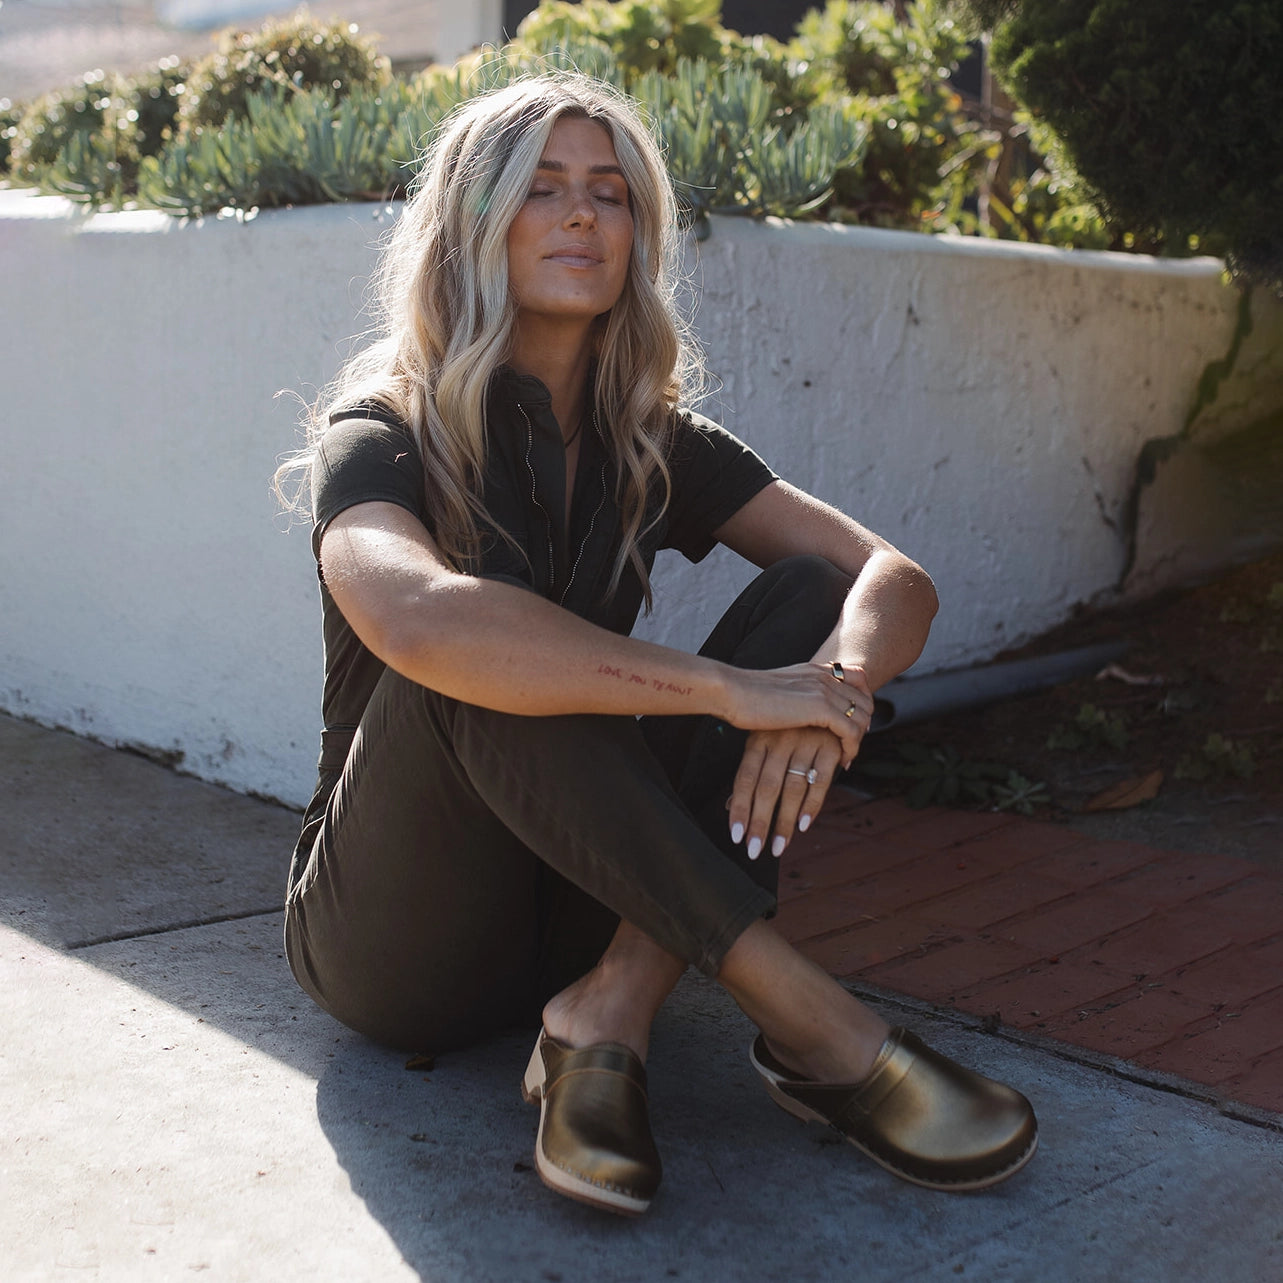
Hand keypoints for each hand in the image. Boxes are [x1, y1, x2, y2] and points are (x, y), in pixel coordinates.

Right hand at [719, 662, 873, 765]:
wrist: (731, 691)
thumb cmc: (744, 695)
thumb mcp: (778, 689)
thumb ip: (795, 694)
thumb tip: (794, 708)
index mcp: (815, 669)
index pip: (858, 679)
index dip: (861, 702)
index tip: (852, 724)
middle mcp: (824, 676)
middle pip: (865, 700)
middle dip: (863, 725)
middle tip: (850, 746)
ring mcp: (824, 690)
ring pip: (862, 717)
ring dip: (859, 741)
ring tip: (846, 757)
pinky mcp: (820, 708)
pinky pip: (852, 731)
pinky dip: (851, 749)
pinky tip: (842, 762)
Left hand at [729, 726, 845, 860]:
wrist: (827, 688)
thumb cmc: (786, 723)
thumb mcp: (763, 738)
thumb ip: (751, 772)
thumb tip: (730, 808)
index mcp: (759, 738)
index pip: (745, 778)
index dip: (740, 808)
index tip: (736, 836)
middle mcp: (781, 740)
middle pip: (767, 787)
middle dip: (760, 822)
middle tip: (754, 851)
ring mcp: (807, 742)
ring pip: (793, 789)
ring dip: (785, 822)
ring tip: (778, 847)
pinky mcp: (831, 746)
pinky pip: (821, 781)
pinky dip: (812, 805)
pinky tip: (802, 825)